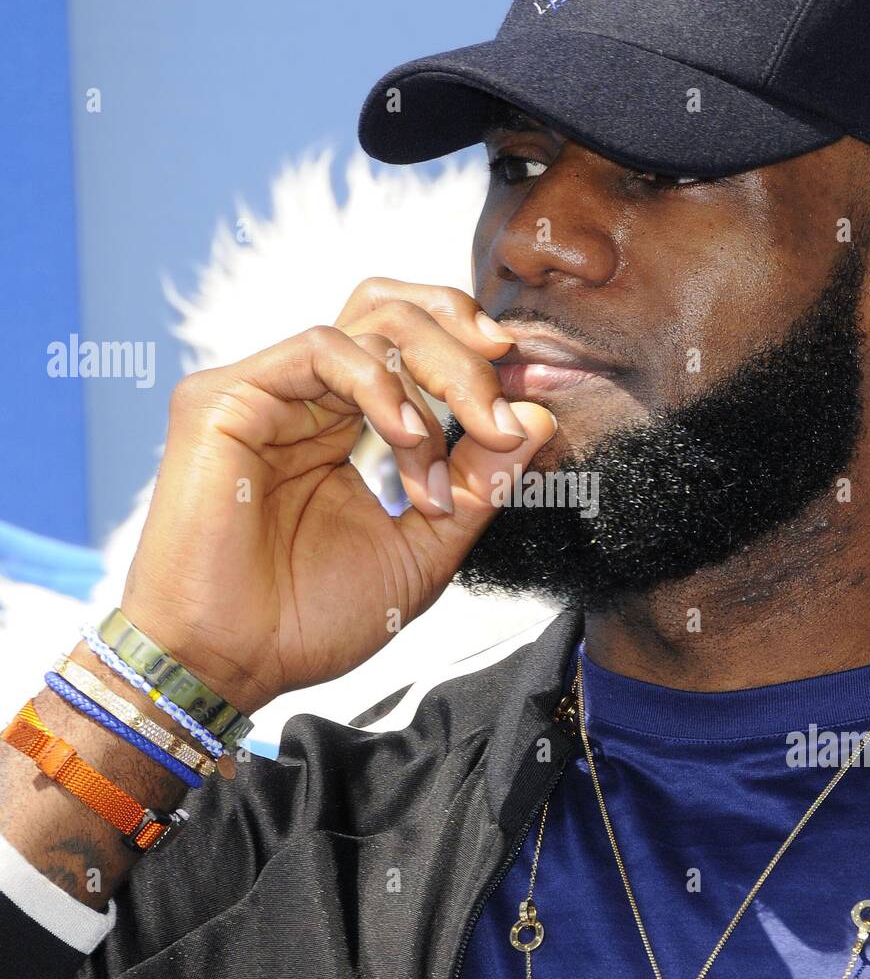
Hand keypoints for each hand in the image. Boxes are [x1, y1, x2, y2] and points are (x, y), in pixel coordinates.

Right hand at [119, 279, 552, 711]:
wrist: (235, 666)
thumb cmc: (309, 620)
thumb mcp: (422, 549)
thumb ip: (478, 486)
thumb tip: (536, 419)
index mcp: (344, 423)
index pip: (414, 344)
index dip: (475, 358)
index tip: (525, 409)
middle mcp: (304, 396)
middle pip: (397, 312)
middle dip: (466, 355)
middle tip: (500, 417)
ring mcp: (265, 390)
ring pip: (370, 320)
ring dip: (433, 381)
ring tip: (441, 464)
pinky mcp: (225, 396)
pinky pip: (323, 349)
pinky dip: (382, 385)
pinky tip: (410, 438)